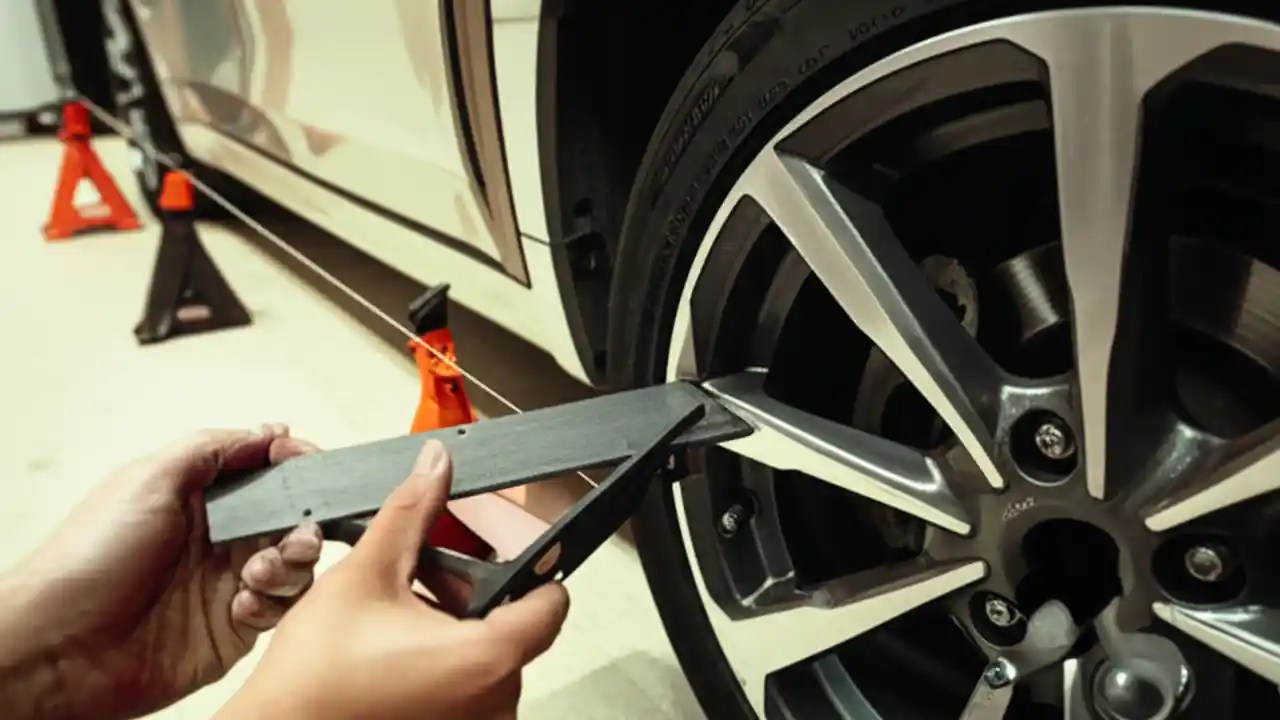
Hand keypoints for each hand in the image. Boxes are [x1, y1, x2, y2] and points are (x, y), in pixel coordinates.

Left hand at [0, 425, 323, 719]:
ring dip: (291, 564)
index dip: (297, 466)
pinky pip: (281, 609)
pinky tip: (240, 605)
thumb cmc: (91, 558)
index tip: (313, 469)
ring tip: (256, 574)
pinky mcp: (234, 628)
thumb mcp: (150, 478)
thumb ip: (215, 448)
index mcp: (201, 496)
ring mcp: (229, 582)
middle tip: (294, 535)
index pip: (268, 471)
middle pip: (293, 518)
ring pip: (296, 564)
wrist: (60, 646)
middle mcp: (219, 537)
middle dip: (304, 522)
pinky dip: (272, 603)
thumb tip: (272, 431)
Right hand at [216, 440, 570, 719]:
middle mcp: (495, 704)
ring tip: (402, 613)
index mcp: (486, 659)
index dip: (530, 569)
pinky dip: (447, 663)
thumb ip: (411, 513)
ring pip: (490, 659)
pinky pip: (470, 690)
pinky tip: (401, 650)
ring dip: (457, 627)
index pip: (551, 604)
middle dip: (472, 593)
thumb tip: (435, 466)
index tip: (496, 554)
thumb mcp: (365, 575)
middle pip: (516, 628)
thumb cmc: (314, 678)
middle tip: (421, 576)